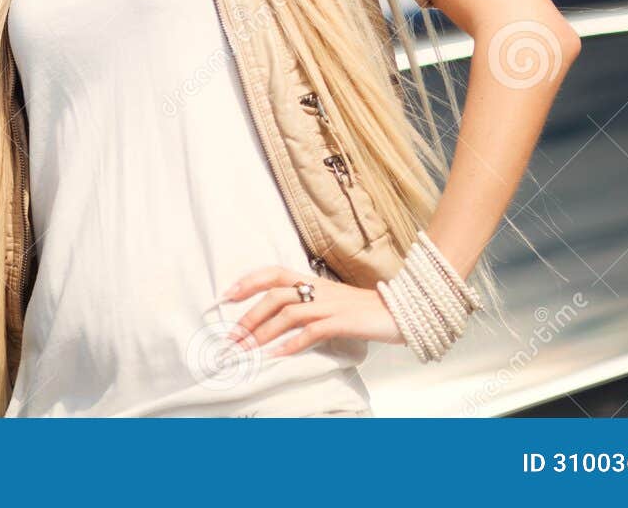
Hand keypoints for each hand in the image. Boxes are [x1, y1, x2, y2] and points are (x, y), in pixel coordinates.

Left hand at [220, 265, 404, 357]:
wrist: (402, 311)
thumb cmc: (365, 310)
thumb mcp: (332, 301)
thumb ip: (309, 304)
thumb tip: (281, 318)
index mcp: (313, 282)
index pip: (273, 272)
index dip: (248, 282)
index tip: (226, 297)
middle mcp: (318, 290)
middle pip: (274, 295)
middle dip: (249, 316)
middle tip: (232, 337)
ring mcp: (331, 305)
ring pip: (288, 313)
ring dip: (263, 332)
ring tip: (247, 350)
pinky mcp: (344, 321)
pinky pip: (313, 331)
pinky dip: (293, 343)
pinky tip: (278, 355)